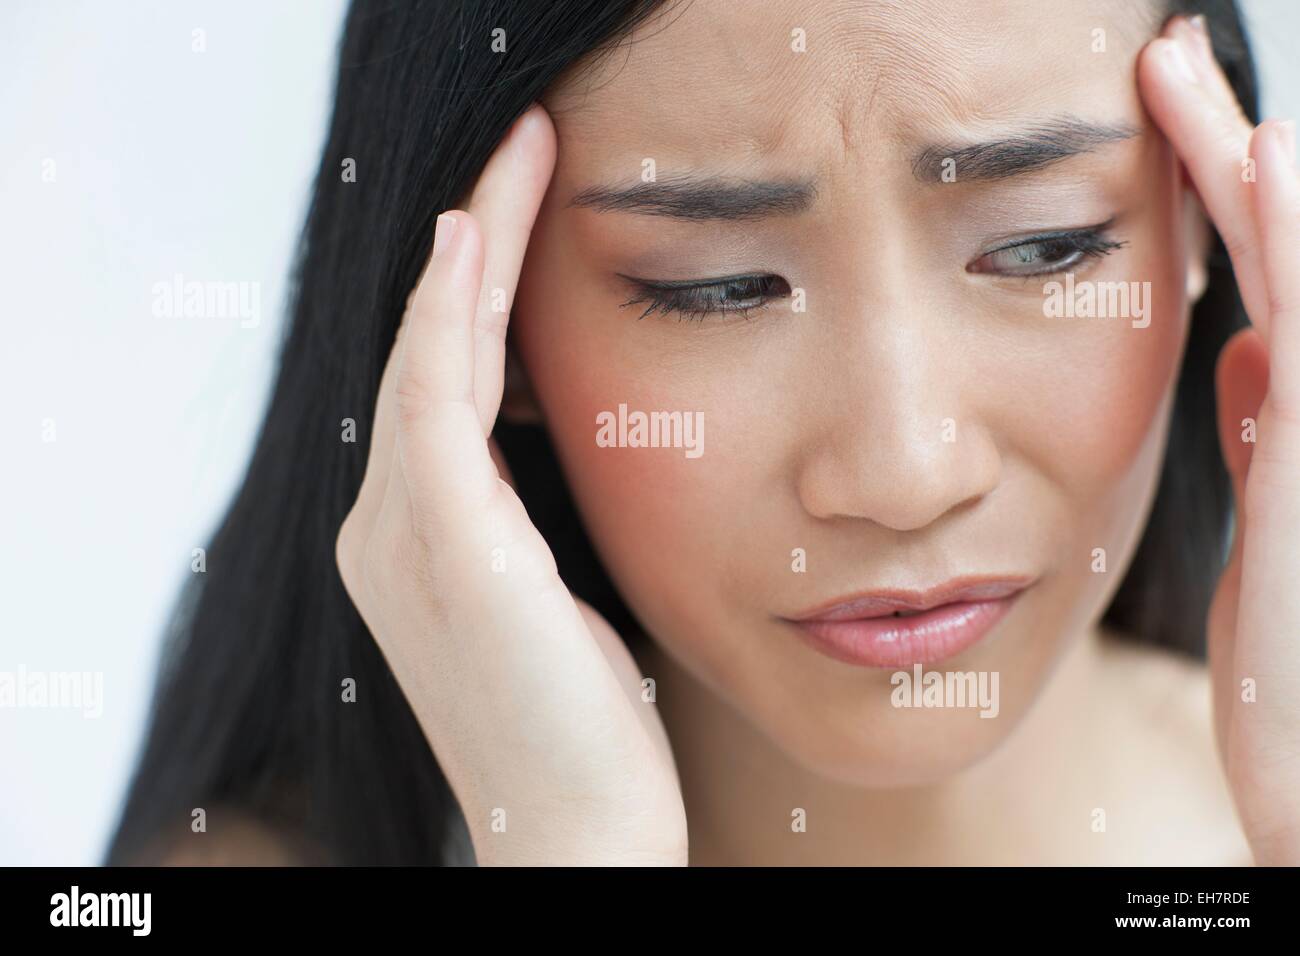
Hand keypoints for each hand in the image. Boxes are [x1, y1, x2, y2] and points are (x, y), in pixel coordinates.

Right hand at [334, 105, 686, 865]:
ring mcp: (403, 538)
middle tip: (523, 151)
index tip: (520, 212)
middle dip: (476, 246)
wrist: (579, 832)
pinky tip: (475, 237)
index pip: (448, 386)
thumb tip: (573, 443)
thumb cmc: (587, 725)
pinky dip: (449, 313)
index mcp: (420, 542)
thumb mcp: (560, 598)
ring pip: (430, 356)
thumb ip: (537, 519)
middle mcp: (388, 531)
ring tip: (516, 161)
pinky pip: (437, 398)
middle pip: (431, 353)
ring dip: (472, 252)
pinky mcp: (446, 547)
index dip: (476, 294)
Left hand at [1139, 15, 1299, 863]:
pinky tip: (1270, 163)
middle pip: (1286, 250)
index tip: (1165, 124)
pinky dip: (1298, 243)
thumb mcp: (1271, 535)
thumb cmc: (1299, 677)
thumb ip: (1269, 433)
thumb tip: (1241, 349)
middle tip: (1163, 62)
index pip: (1265, 278)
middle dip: (1225, 151)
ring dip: (1258, 168)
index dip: (1221, 191)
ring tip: (1191, 76)